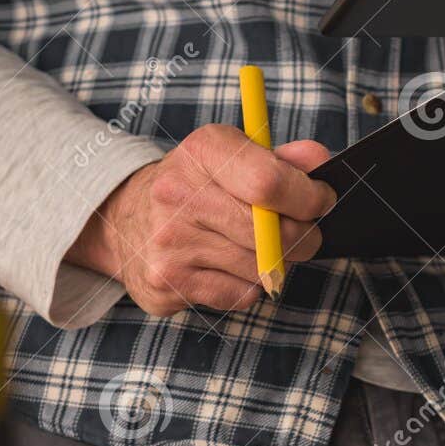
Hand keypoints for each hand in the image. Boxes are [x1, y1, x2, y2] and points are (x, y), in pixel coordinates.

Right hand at [66, 124, 335, 316]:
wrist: (124, 218)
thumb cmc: (196, 185)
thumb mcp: (233, 155)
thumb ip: (281, 159)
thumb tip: (319, 160)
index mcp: (201, 150)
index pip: (269, 182)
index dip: (308, 197)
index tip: (320, 201)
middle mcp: (177, 193)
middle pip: (271, 233)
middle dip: (302, 237)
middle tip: (302, 234)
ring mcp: (168, 242)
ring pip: (260, 268)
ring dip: (272, 263)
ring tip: (252, 247)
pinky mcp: (165, 284)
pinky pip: (240, 295)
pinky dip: (246, 287)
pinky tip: (226, 267)